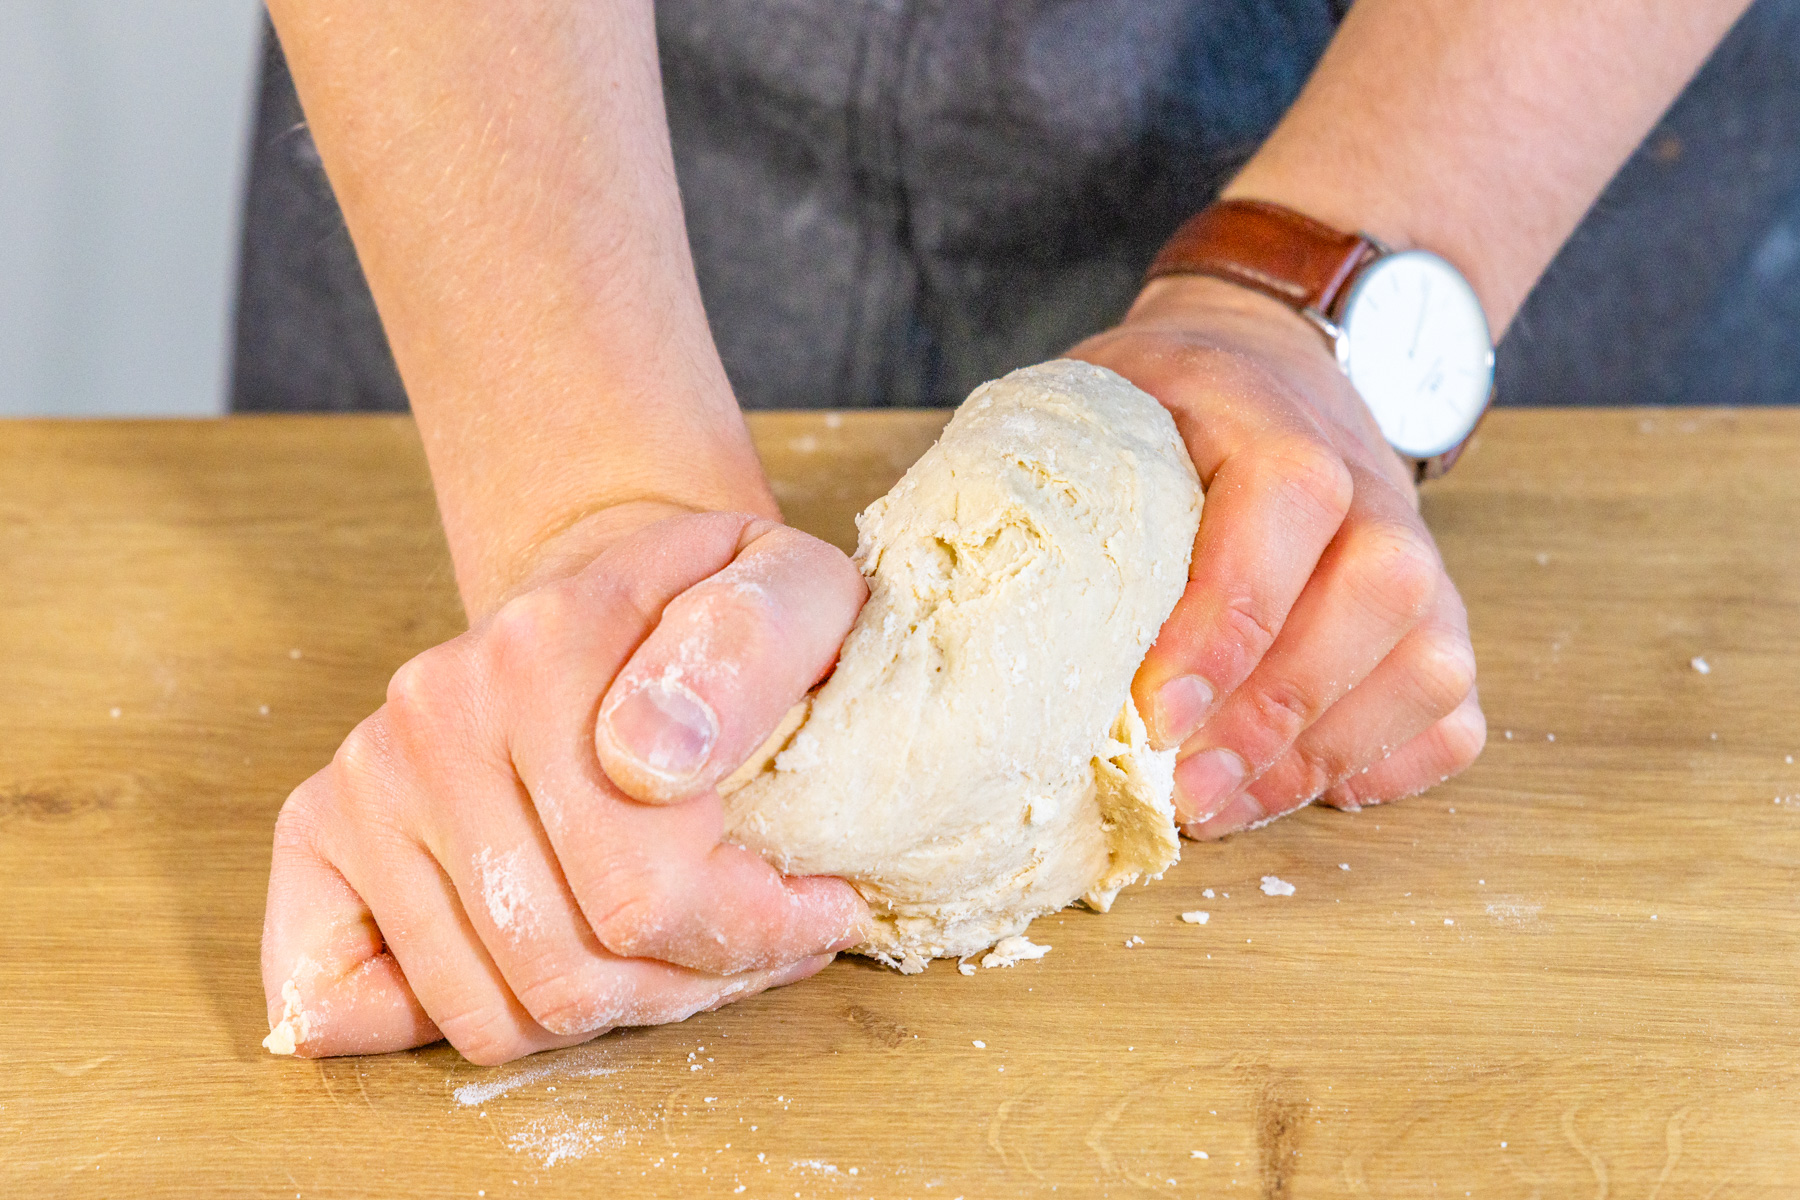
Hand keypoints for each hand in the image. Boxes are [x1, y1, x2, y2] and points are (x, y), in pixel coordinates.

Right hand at [261, 511, 870, 1063]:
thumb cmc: (722, 619)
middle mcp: (437, 708)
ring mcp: (369, 773)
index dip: (757, 934)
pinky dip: (435, 1030)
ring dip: (602, 1015)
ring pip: (491, 1013)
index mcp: (550, 644)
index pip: (646, 894)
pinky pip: (345, 1006)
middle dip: (692, 985)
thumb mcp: (795, 590)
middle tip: (757, 945)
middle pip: (569, 972)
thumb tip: (650, 757)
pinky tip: (540, 977)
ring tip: (675, 951)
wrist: (618, 596)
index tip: (821, 907)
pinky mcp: (319, 828)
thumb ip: (751, 646)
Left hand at [1069, 275, 1484, 837]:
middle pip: (1380, 595)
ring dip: (1324, 753)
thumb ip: (1019, 487)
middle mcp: (1368, 484)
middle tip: (1178, 790)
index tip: (1152, 713)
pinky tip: (1302, 787)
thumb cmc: (1152, 410)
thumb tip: (900, 602)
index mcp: (1268, 417)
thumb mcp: (1078, 409)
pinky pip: (1453, 710)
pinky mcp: (1439, 617)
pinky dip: (1389, 764)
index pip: (1289, 501)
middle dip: (1275, 713)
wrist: (1269, 364)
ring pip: (1429, 661)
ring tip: (1219, 806)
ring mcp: (1418, 552)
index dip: (1229, 617)